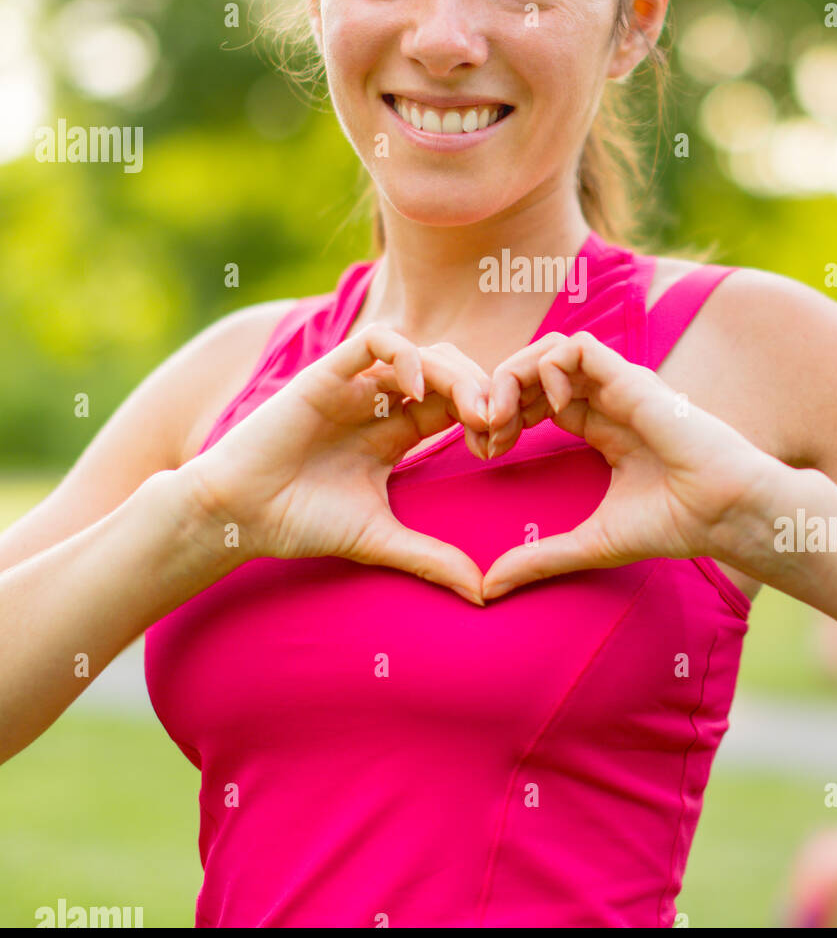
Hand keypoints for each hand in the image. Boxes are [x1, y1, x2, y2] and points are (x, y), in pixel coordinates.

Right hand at [181, 327, 490, 603]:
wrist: (237, 514)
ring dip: (457, 373)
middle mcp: (381, 403)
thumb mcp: (379, 539)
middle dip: (483, 390)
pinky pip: (377, 341)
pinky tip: (417, 390)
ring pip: (424, 351)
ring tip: (470, 411)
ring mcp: (357, 385)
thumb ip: (431, 558)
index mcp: (398, 432)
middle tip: (495, 425)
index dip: (487, 416)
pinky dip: (406, 355)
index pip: (459, 404)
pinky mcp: (328, 374)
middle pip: (452, 371)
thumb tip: (484, 596)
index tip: (498, 447)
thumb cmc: (300, 523)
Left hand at [480, 330, 781, 598]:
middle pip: (535, 368)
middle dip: (498, 392)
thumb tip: (488, 588)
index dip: (502, 416)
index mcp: (597, 427)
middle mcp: (605, 400)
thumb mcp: (588, 543)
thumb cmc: (673, 525)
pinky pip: (578, 347)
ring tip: (505, 416)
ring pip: (550, 348)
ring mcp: (617, 386)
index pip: (534, 400)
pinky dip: (549, 368)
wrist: (724, 513)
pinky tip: (549, 410)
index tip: (486, 452)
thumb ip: (539, 558)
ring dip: (515, 374)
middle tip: (485, 432)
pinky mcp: (631, 379)